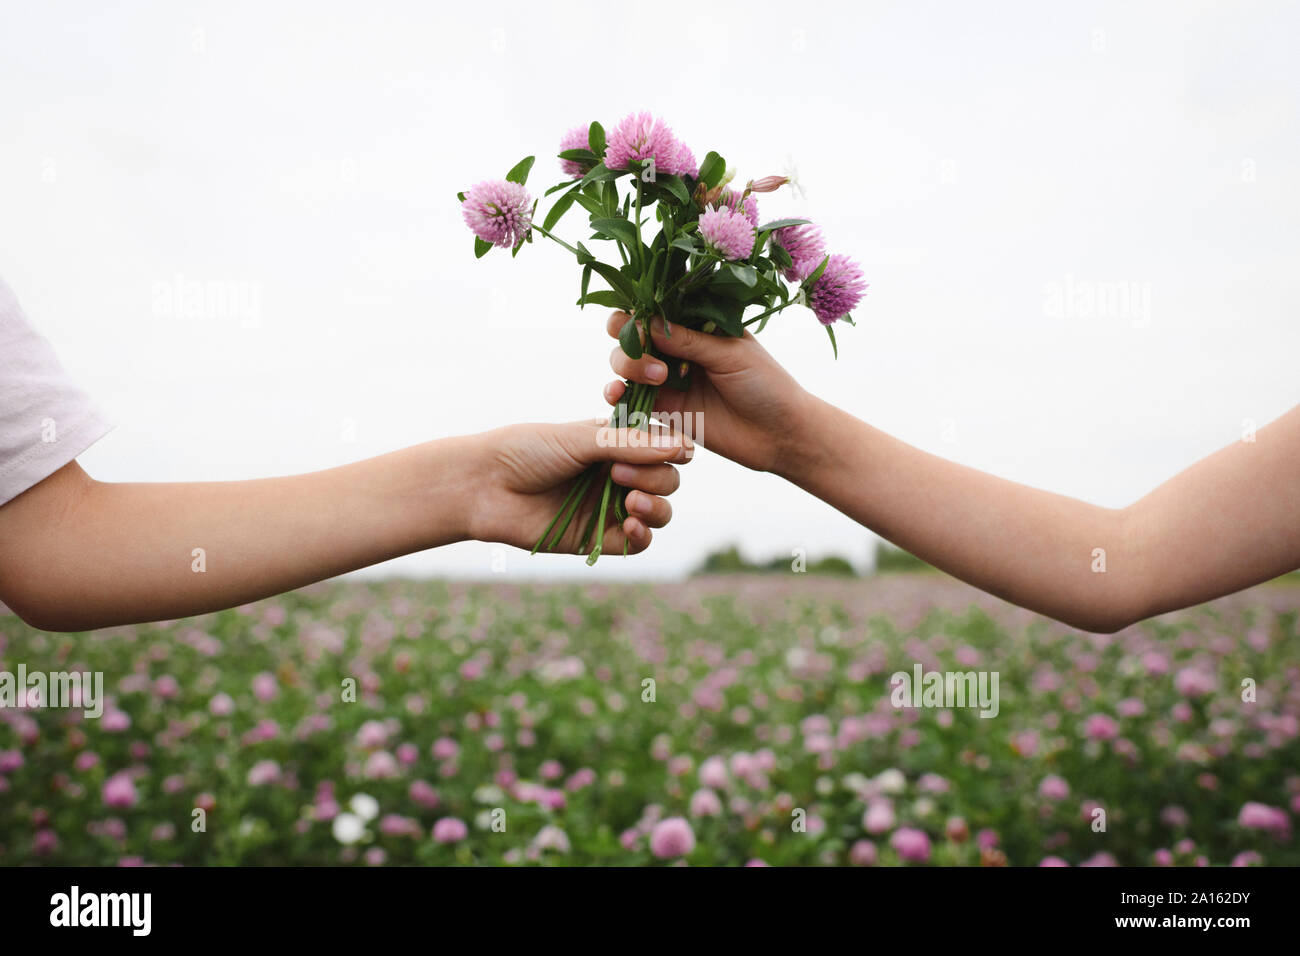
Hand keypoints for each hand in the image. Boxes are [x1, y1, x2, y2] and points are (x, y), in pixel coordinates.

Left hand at [464, 419, 690, 554]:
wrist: (482, 486)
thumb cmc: (526, 450)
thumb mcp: (581, 439)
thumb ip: (631, 444)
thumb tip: (683, 447)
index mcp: (613, 444)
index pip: (661, 447)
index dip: (671, 449)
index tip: (672, 450)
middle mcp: (615, 475)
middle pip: (665, 480)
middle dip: (656, 478)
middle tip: (620, 474)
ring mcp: (607, 508)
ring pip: (658, 512)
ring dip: (656, 506)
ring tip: (630, 502)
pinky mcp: (596, 539)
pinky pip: (637, 543)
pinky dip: (643, 535)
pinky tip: (632, 524)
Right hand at [603, 312, 813, 473]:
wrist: (780, 435)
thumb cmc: (766, 385)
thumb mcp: (730, 354)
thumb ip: (688, 341)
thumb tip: (645, 323)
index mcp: (697, 325)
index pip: (656, 309)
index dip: (639, 312)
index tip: (640, 322)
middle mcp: (677, 348)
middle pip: (632, 334)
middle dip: (629, 339)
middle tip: (647, 352)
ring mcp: (667, 379)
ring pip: (626, 364)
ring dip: (627, 366)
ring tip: (657, 378)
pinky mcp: (664, 409)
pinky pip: (630, 399)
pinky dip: (617, 395)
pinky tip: (618, 396)